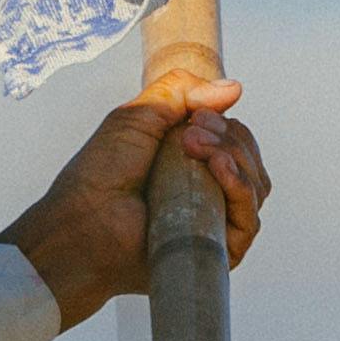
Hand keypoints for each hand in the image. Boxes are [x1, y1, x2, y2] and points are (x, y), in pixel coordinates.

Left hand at [0, 97, 267, 334]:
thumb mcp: (139, 116)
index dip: (225, 125)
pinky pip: (248, 220)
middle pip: (248, 159)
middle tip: (191, 135)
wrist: (84, 222)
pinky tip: (220, 169)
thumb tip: (235, 88)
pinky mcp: (218, 252)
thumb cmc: (101, 175)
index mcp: (191, 165)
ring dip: (234, 157)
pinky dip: (241, 187)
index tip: (195, 119)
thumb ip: (181, 92)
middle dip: (228, 138)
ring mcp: (214, 223)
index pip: (235, 141)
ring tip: (196, 149)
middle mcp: (207, 194)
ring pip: (255, 185)